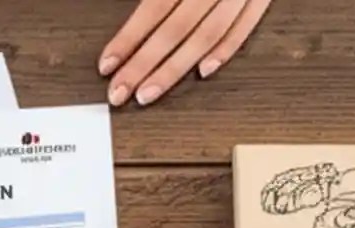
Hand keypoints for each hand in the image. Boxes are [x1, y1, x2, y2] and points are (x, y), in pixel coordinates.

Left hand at [99, 0, 272, 106]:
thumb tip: (132, 13)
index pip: (153, 7)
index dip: (128, 39)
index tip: (107, 64)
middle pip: (176, 28)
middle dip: (144, 65)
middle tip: (120, 92)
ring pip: (207, 34)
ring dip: (176, 69)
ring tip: (150, 93)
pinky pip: (247, 23)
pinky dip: (226, 49)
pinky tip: (203, 71)